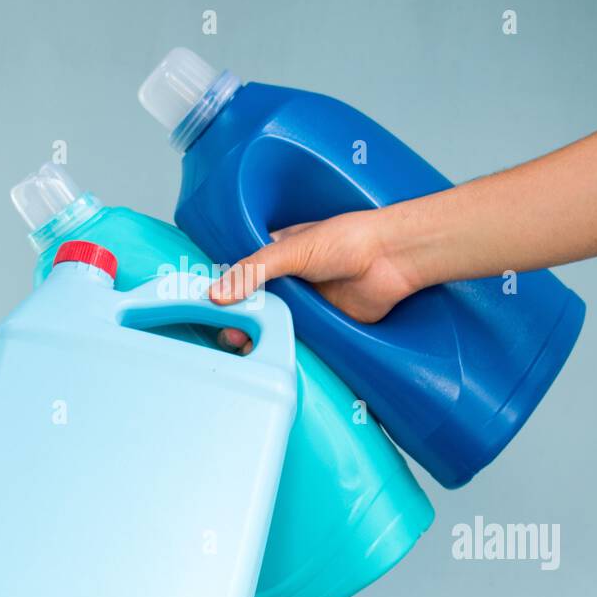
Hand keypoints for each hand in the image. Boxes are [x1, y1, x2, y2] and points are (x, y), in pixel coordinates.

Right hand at [207, 208, 422, 352]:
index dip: (221, 290)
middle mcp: (287, 281)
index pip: (239, 274)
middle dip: (236, 320)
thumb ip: (253, 271)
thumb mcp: (291, 249)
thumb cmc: (349, 240)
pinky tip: (269, 356)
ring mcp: (304, 305)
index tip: (203, 306)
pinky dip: (283, 348)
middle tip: (226, 333)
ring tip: (242, 347)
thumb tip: (218, 293)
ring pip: (272, 325)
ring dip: (257, 336)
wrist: (392, 260)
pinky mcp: (322, 327)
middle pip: (252, 305)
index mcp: (276, 255)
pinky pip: (297, 341)